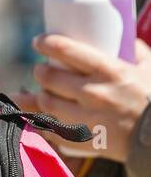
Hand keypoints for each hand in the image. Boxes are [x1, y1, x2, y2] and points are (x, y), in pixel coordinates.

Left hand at [11, 35, 150, 162]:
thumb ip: (136, 51)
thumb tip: (123, 37)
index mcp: (109, 71)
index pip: (65, 50)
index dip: (45, 43)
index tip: (39, 42)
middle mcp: (94, 93)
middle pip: (48, 77)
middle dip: (40, 71)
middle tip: (41, 70)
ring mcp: (86, 118)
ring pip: (45, 103)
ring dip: (38, 96)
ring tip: (43, 92)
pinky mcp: (83, 140)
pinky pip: (51, 130)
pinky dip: (42, 123)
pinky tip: (39, 117)